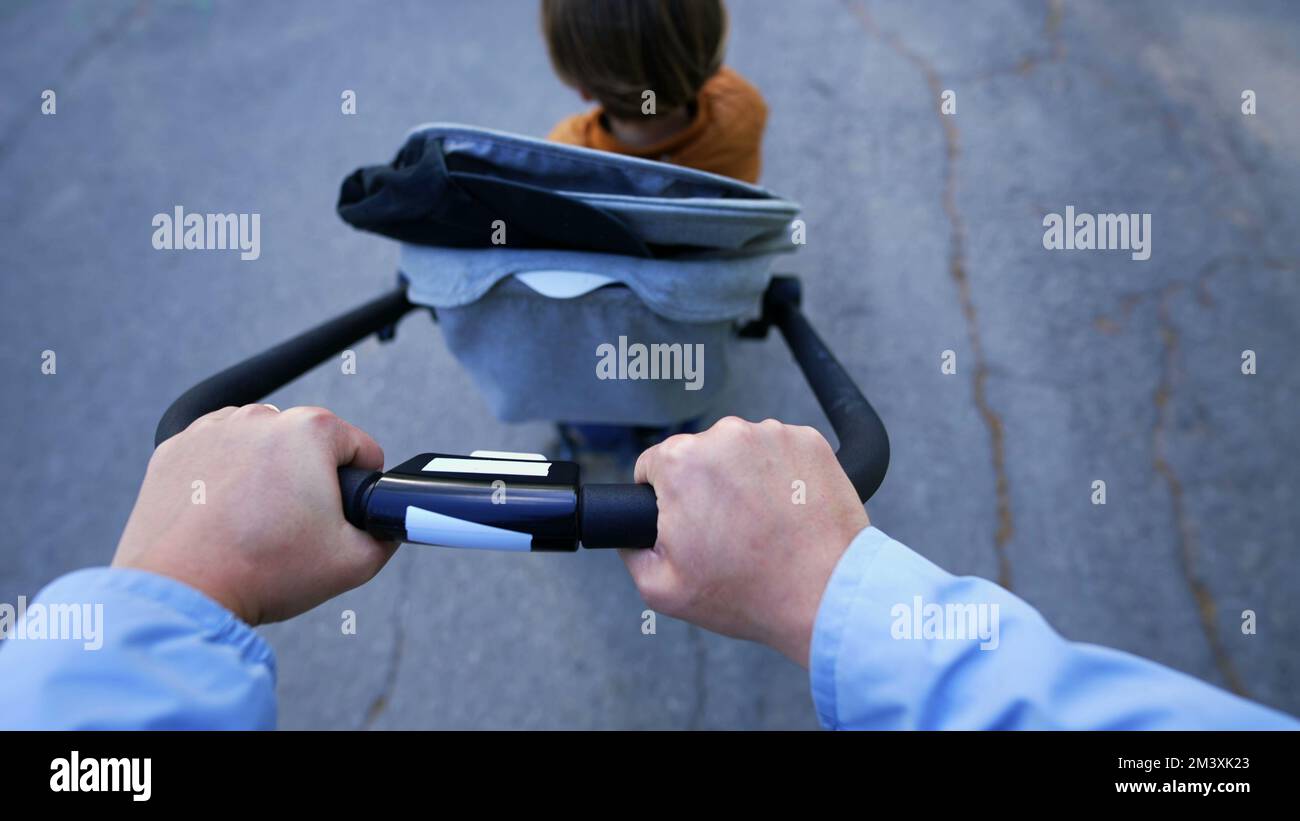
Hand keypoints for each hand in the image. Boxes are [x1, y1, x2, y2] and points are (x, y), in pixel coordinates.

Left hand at [113, 405, 396, 624]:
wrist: (184, 594)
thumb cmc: (264, 572)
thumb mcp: (354, 562)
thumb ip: (388, 533)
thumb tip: (388, 524)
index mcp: (310, 431)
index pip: (360, 448)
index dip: (362, 484)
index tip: (345, 514)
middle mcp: (260, 418)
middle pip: (308, 443)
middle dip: (310, 477)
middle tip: (297, 526)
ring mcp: (211, 430)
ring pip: (261, 445)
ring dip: (267, 472)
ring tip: (257, 522)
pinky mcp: (174, 449)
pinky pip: (216, 454)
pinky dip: (224, 476)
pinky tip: (224, 515)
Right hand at [622, 416, 868, 666]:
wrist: (825, 594)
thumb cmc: (749, 592)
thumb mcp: (661, 589)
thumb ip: (631, 551)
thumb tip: (630, 533)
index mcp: (682, 461)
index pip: (654, 465)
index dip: (665, 498)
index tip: (689, 522)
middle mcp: (725, 435)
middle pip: (700, 455)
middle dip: (707, 486)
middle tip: (729, 531)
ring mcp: (772, 434)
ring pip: (742, 451)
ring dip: (746, 478)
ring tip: (763, 524)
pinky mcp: (809, 441)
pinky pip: (781, 451)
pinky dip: (782, 475)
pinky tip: (787, 511)